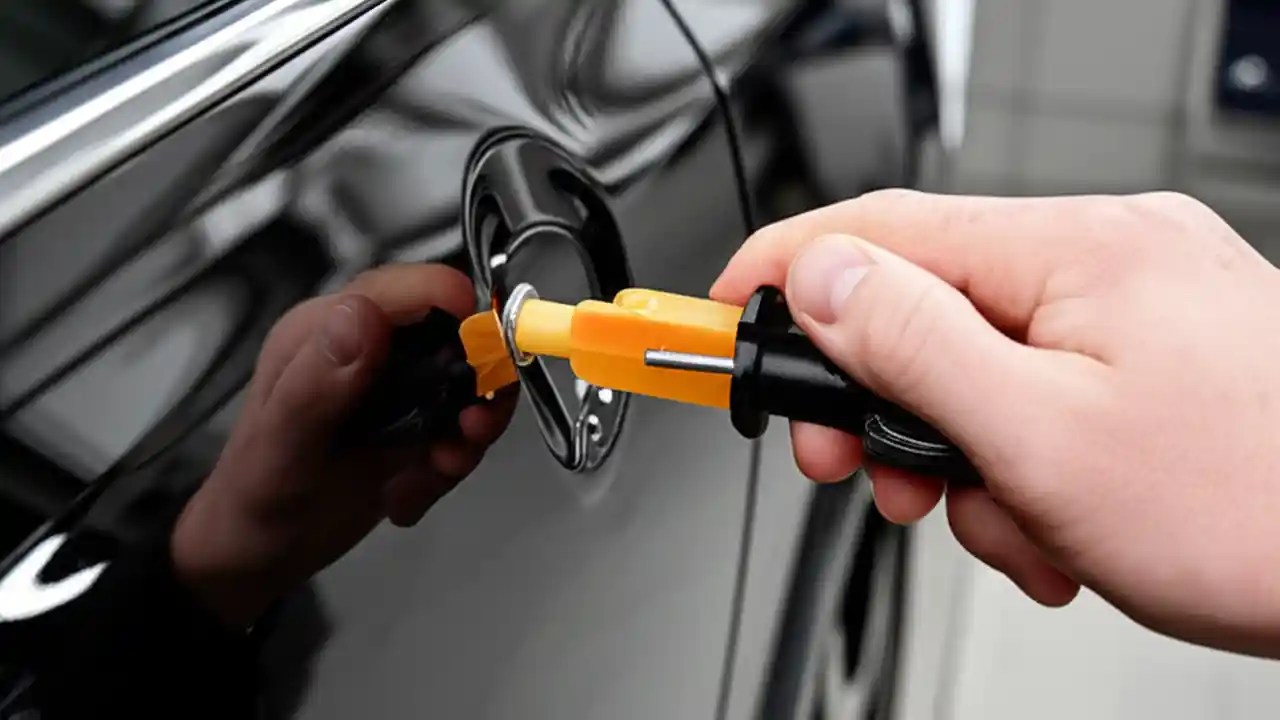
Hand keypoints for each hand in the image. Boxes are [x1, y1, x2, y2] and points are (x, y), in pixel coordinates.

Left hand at [171, 264, 516, 627]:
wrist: (255, 559)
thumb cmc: (254, 500)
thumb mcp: (281, 447)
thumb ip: (317, 384)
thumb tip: (365, 314)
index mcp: (324, 332)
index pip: (401, 290)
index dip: (453, 305)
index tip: (486, 347)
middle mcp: (364, 349)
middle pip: (452, 334)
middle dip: (475, 383)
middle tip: (469, 433)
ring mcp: (392, 389)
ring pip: (466, 385)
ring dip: (467, 431)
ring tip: (441, 470)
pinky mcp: (412, 426)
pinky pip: (457, 430)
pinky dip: (450, 466)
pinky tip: (408, 499)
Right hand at [712, 190, 1279, 656]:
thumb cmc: (1257, 509)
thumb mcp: (1042, 437)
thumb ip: (915, 343)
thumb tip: (823, 276)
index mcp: (1073, 252)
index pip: (879, 229)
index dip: (782, 271)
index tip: (721, 316)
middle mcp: (1107, 258)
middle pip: (926, 305)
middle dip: (882, 403)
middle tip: (858, 469)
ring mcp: (1136, 307)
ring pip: (980, 367)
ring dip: (963, 456)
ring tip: (1009, 525)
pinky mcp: (1155, 358)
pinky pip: (1041, 394)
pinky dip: (1022, 464)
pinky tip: (1056, 523)